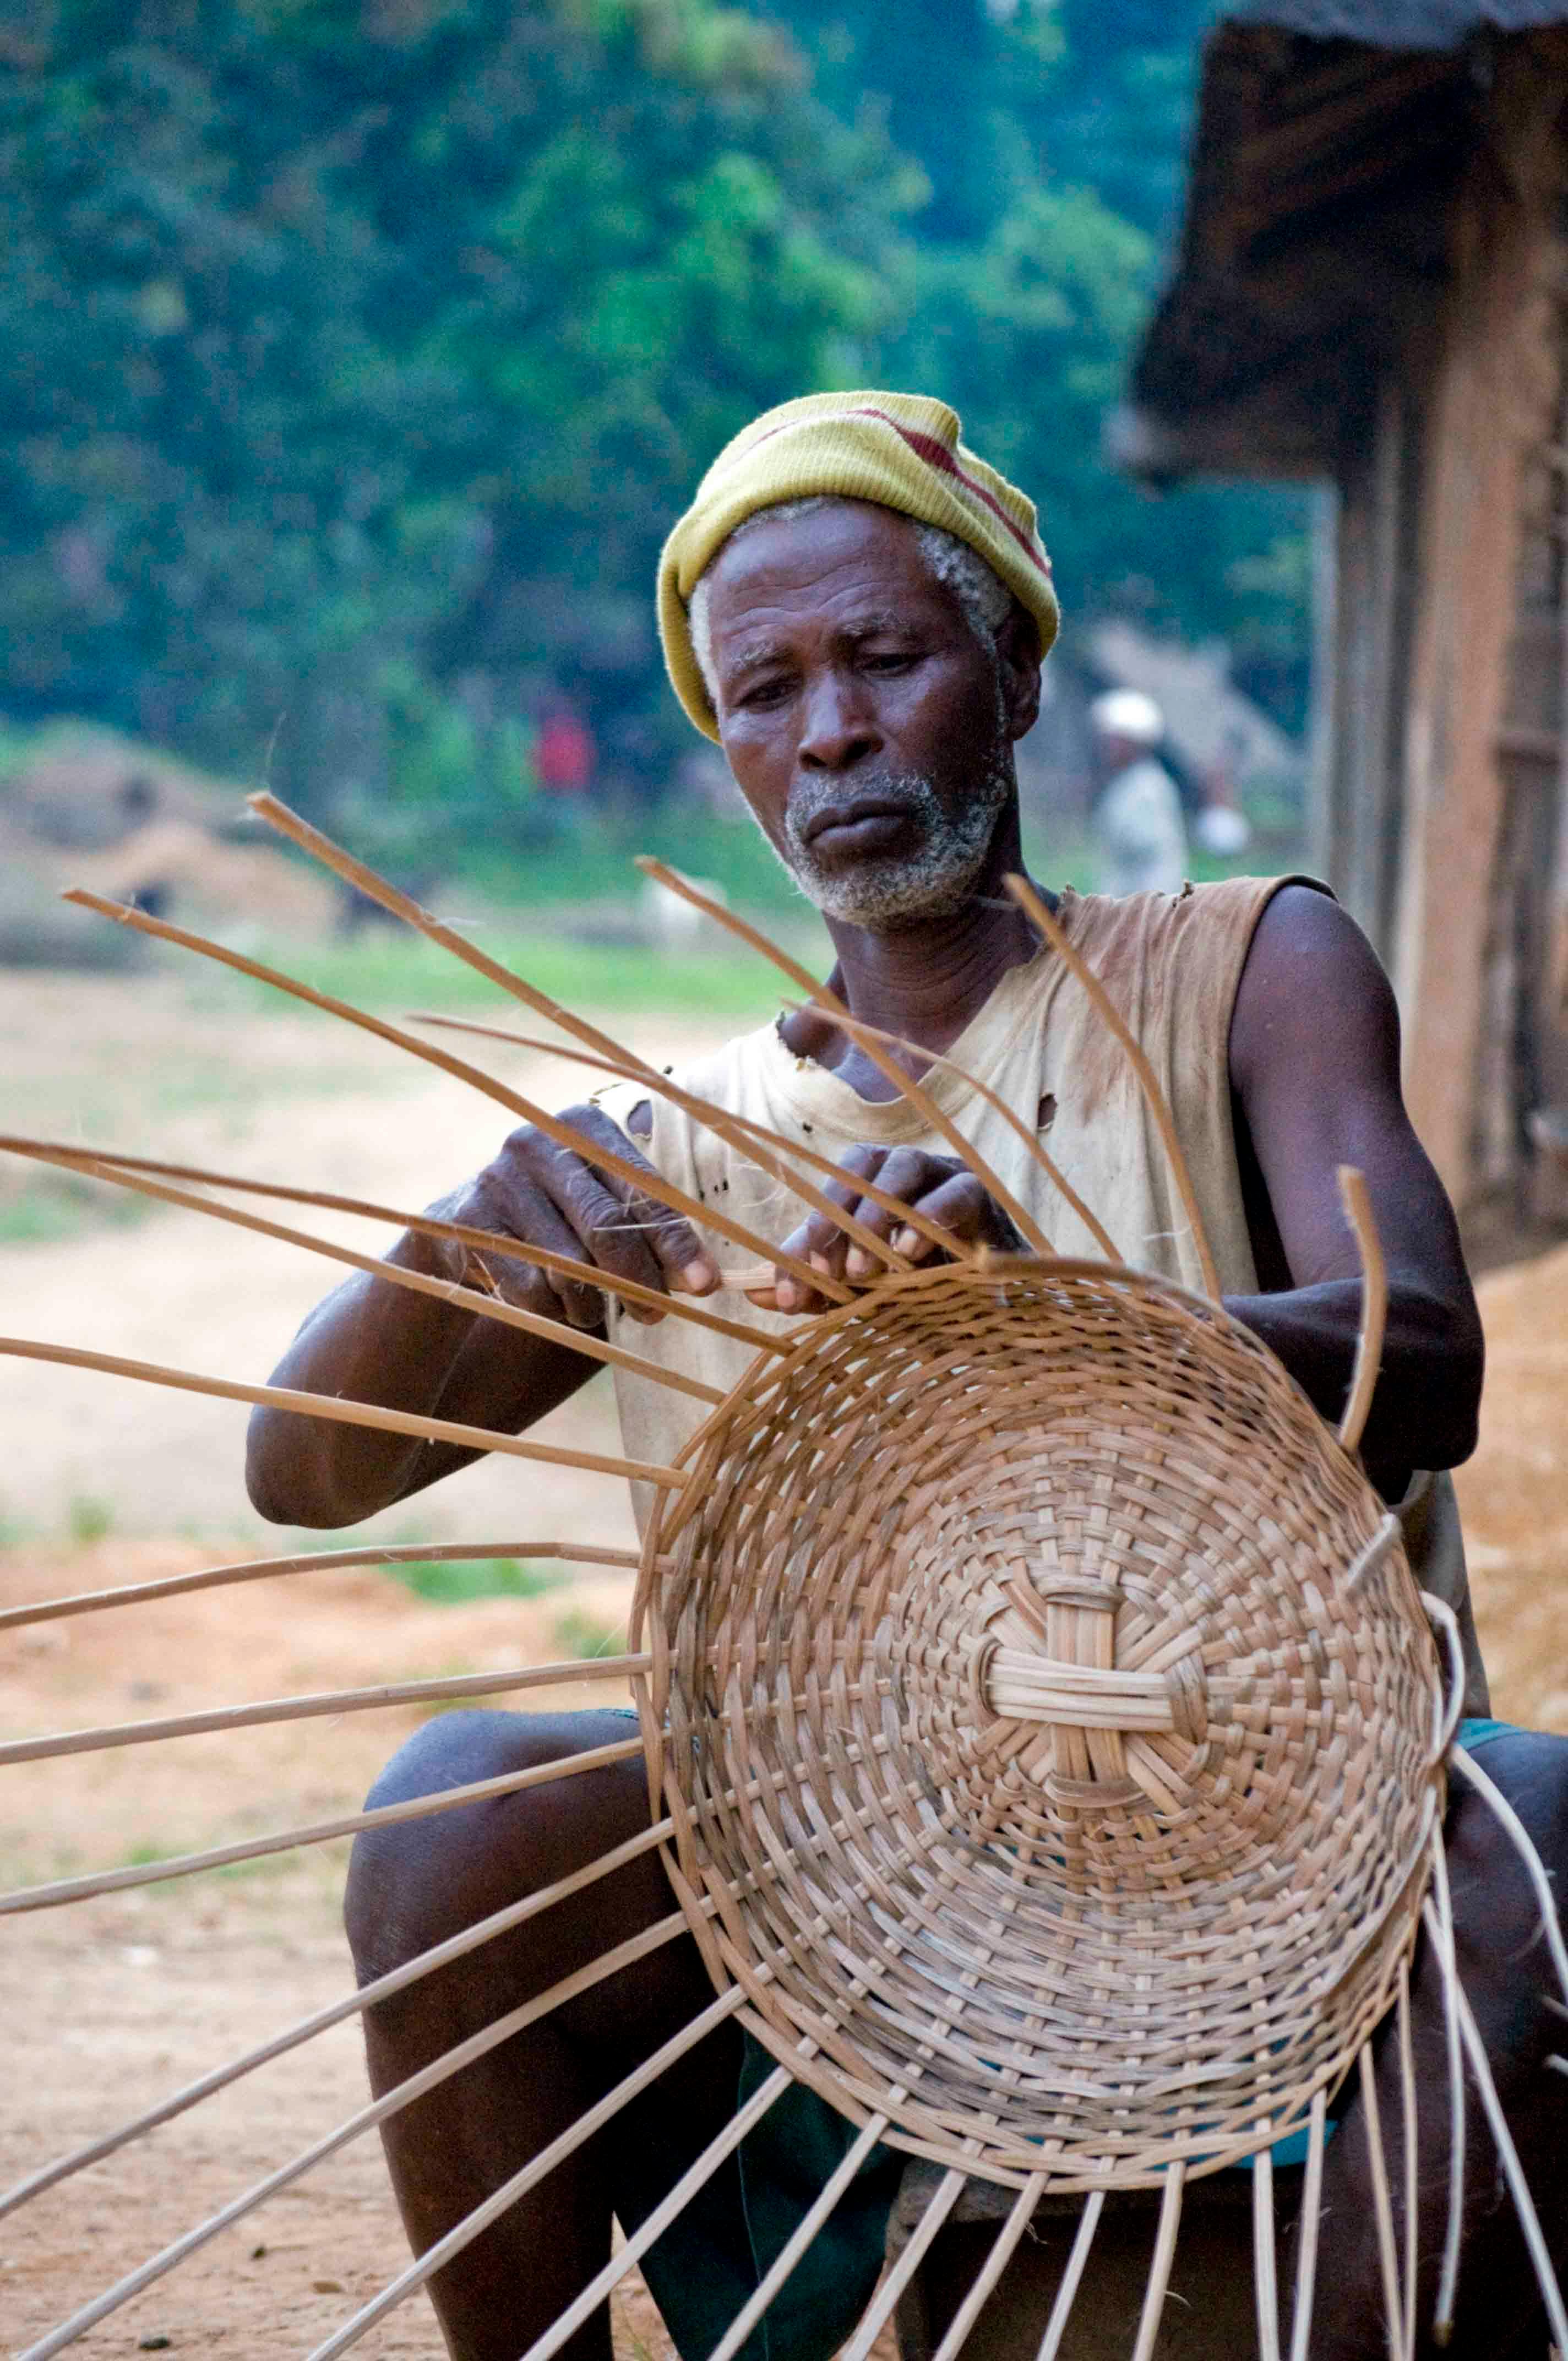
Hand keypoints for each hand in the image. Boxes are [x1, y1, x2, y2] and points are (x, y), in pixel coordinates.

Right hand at [429, 1105, 717, 1330]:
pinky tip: (551, 1303)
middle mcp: (539, 1142)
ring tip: (593, 1312)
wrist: (461, 1229)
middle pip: (606, 1225)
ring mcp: (499, 1179)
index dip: (676, 1242)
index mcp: (585, 1128)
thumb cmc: (554, 1218)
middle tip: (656, 1315)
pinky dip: (552, 1308)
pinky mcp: (470, 1222)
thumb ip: (647, 1230)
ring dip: (591, 1303)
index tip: (704, 1284)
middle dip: (640, 1280)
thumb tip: (702, 1278)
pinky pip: (530, 1286)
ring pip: (568, 1263)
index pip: (643, 1190)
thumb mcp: (599, 1206)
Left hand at [768, 1145, 1023, 1312]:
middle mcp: (900, 1172)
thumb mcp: (862, 1293)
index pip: (827, 1195)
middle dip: (838, 1219)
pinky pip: (958, 1189)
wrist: (989, 1306)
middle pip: (860, 1169)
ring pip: (904, 1166)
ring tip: (870, 1267)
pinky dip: (933, 1214)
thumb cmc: (919, 1288)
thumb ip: (817, 1289)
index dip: (804, 1237)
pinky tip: (914, 1249)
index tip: (789, 1288)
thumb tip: (755, 1293)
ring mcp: (941, 1175)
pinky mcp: (981, 1193)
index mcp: (867, 1188)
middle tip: (832, 1274)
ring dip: (879, 1213)